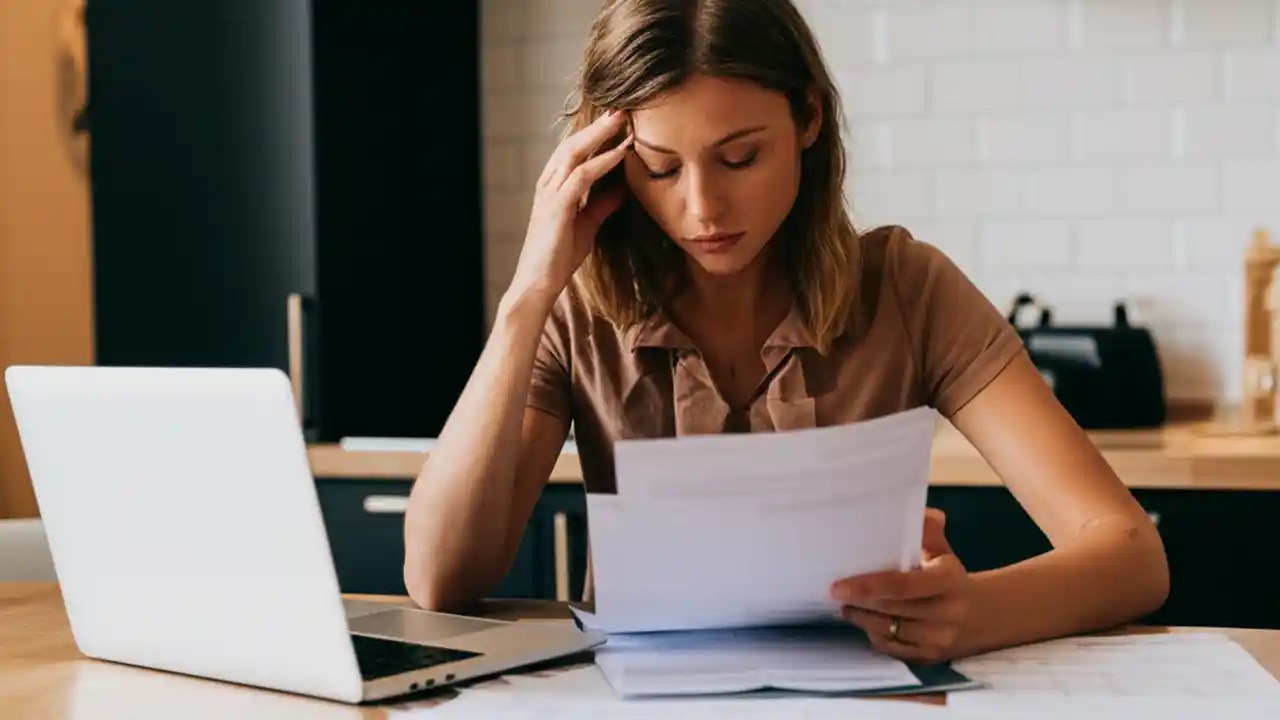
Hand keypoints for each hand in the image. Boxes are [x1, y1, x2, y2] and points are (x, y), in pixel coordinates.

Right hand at [507, 109, 631, 304]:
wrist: (539, 284)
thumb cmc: (559, 256)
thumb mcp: (588, 223)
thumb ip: (602, 202)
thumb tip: (623, 185)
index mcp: (554, 186)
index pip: (574, 150)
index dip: (596, 134)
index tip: (621, 121)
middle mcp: (548, 184)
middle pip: (573, 143)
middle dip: (598, 125)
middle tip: (622, 108)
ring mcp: (549, 194)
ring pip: (574, 153)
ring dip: (600, 135)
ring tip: (622, 120)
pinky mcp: (556, 207)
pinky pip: (581, 177)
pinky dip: (602, 162)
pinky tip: (620, 154)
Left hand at [830, 508, 970, 663]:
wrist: (976, 615)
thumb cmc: (945, 576)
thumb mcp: (941, 551)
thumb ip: (927, 531)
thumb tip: (923, 512)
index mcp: (950, 580)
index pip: (903, 585)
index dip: (868, 586)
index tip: (839, 585)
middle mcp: (949, 612)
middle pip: (890, 609)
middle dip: (859, 601)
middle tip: (836, 592)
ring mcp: (940, 639)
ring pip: (888, 630)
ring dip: (862, 618)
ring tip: (847, 606)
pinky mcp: (930, 658)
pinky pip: (892, 648)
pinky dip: (875, 635)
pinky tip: (866, 621)